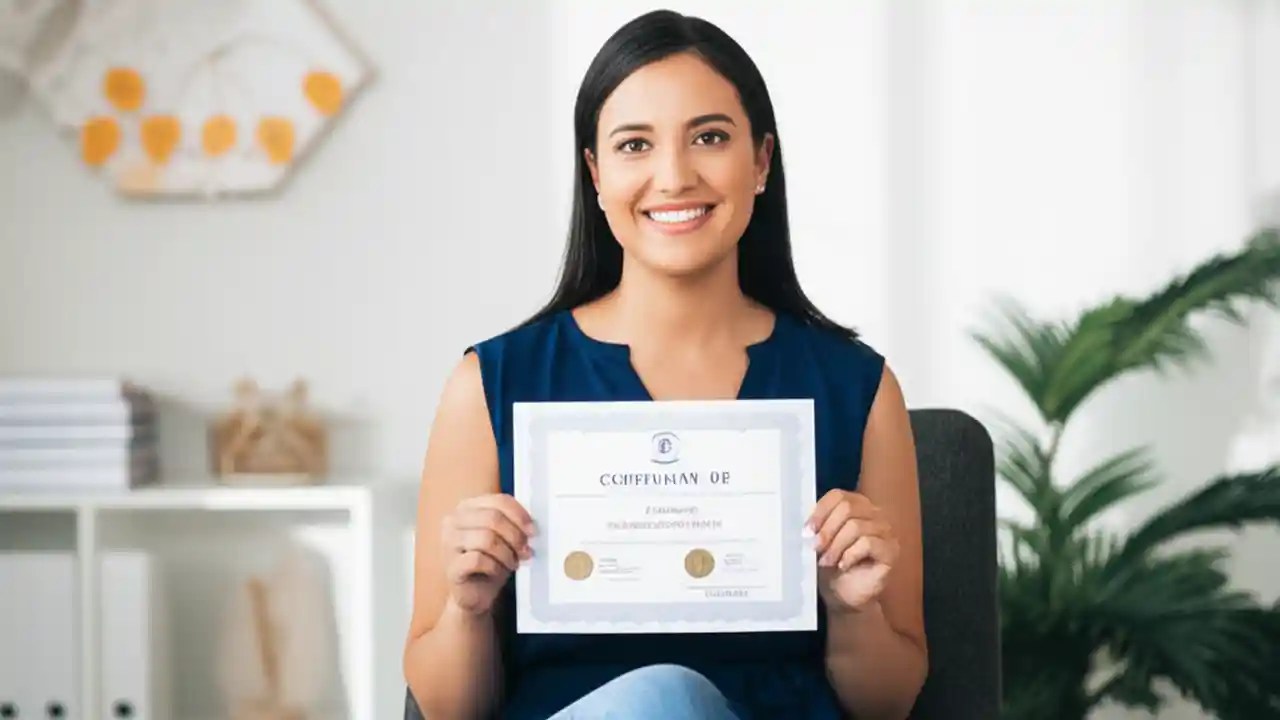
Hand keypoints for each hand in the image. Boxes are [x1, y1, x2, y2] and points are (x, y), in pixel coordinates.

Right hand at [440, 494, 534, 615]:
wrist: (475, 594)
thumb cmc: (489, 563)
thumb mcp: (503, 537)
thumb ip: (513, 524)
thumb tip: (530, 525)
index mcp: (467, 507)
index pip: (498, 501)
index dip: (520, 515)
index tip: (532, 530)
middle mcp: (453, 521)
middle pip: (493, 518)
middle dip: (515, 536)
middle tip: (525, 550)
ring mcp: (448, 543)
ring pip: (486, 539)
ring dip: (507, 553)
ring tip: (512, 563)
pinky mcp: (451, 566)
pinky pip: (478, 560)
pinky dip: (495, 567)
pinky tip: (497, 571)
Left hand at [808, 489, 898, 613]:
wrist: (844, 594)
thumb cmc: (831, 564)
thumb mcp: (819, 541)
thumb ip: (816, 527)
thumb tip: (808, 526)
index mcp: (855, 505)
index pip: (838, 496)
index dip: (820, 512)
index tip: (807, 531)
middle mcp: (874, 513)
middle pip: (847, 508)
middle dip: (827, 530)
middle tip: (815, 548)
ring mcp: (885, 531)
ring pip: (856, 526)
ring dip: (836, 546)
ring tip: (827, 561)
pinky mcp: (891, 551)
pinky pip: (868, 543)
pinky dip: (850, 555)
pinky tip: (843, 565)